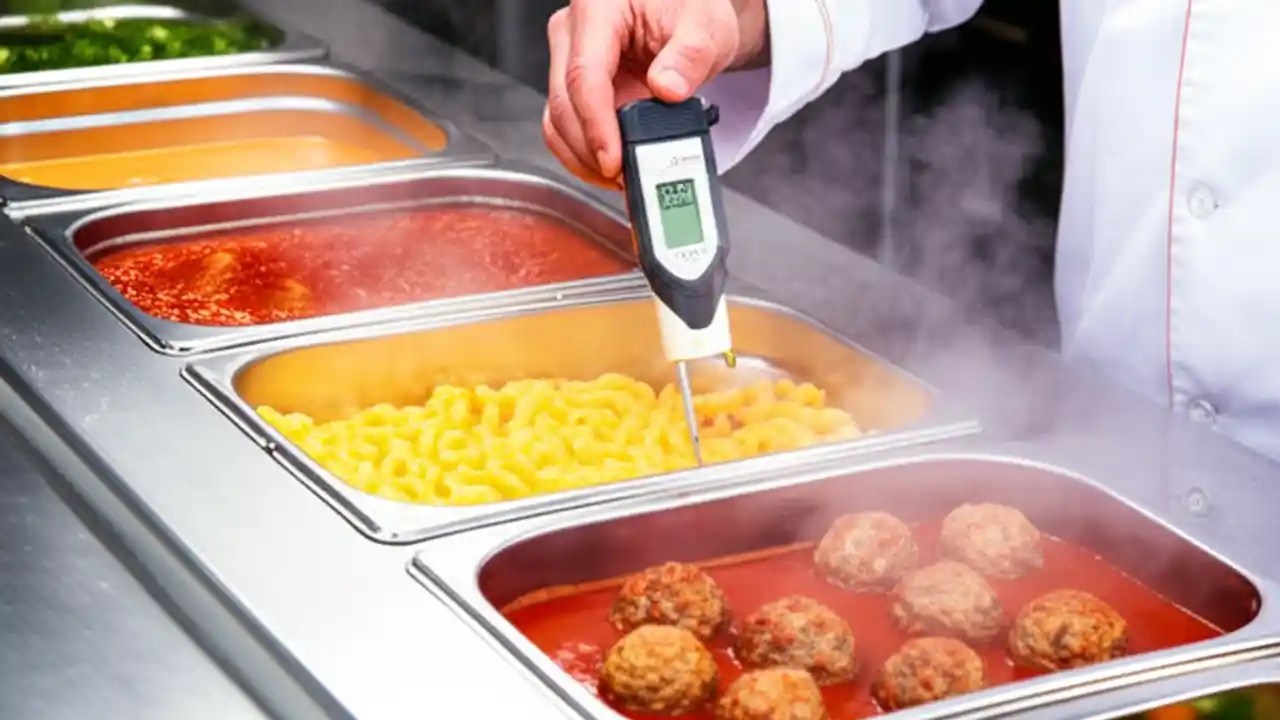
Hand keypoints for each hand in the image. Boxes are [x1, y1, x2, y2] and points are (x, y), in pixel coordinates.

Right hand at [544, 0, 767, 187]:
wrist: (685, 12)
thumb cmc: (689, 8)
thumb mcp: (705, 26)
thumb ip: (690, 55)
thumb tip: (667, 90)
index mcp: (598, 8)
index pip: (584, 74)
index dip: (595, 124)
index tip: (614, 160)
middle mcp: (572, 33)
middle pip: (563, 103)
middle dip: (591, 150)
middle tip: (626, 178)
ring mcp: (568, 61)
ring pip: (557, 122)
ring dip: (584, 159)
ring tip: (623, 178)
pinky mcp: (574, 88)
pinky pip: (567, 129)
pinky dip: (586, 156)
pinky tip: (615, 168)